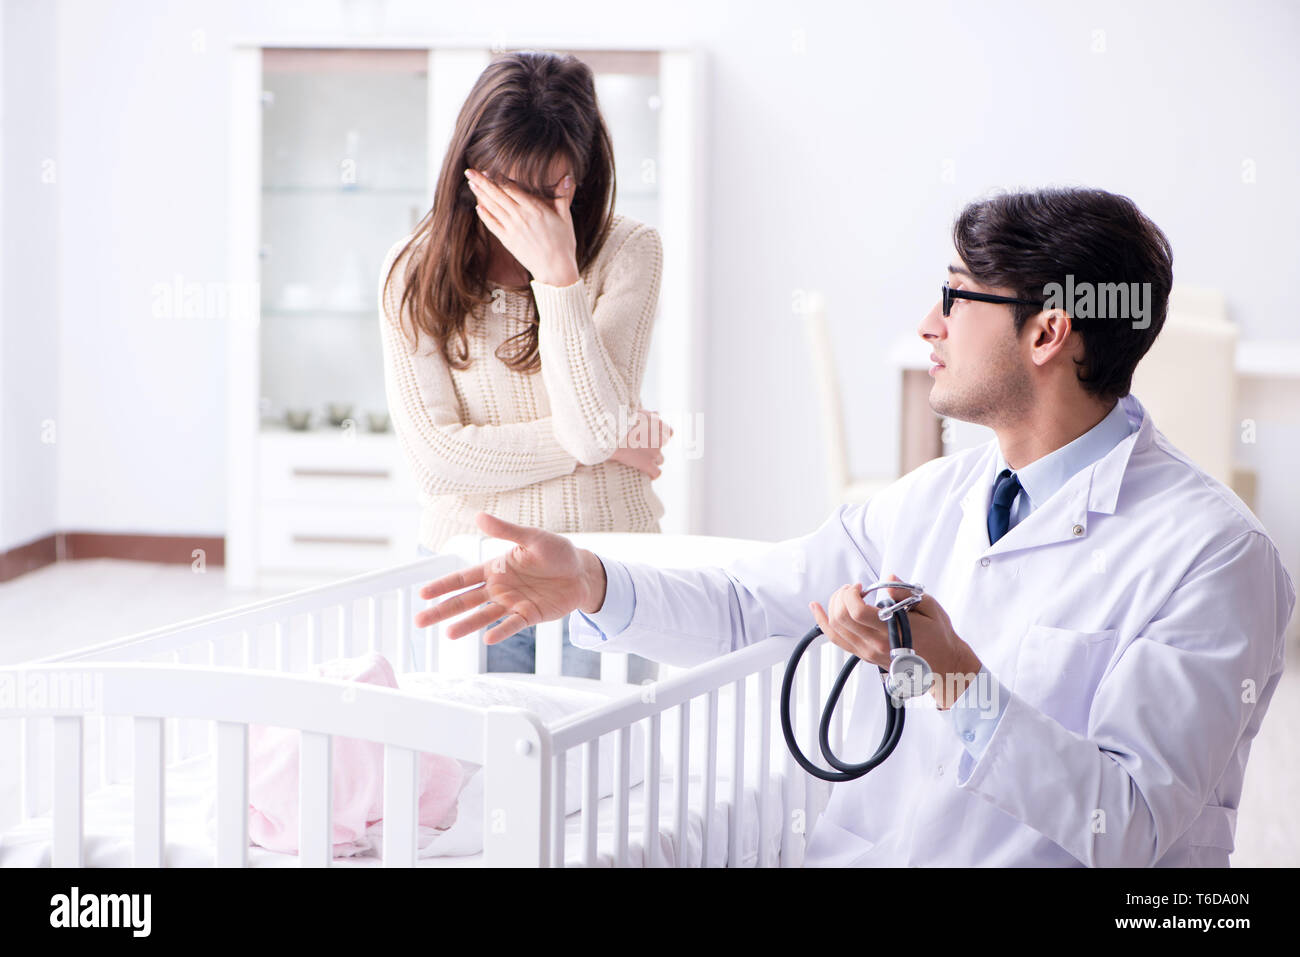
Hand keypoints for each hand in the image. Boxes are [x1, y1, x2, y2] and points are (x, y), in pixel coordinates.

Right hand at [414, 511, 606, 644]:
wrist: (582, 571)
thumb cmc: (556, 552)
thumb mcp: (531, 537)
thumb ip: (506, 530)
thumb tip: (478, 516)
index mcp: (495, 568)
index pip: (463, 578)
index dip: (443, 586)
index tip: (422, 594)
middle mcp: (499, 588)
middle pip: (465, 601)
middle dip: (442, 610)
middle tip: (419, 621)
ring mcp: (512, 603)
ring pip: (484, 616)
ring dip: (467, 624)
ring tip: (448, 634)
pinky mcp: (529, 615)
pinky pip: (512, 624)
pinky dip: (501, 631)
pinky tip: (487, 639)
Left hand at [465, 168, 579, 286]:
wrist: (555, 269)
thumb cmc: (563, 243)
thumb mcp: (566, 218)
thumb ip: (563, 197)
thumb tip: (567, 178)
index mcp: (535, 208)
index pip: (512, 188)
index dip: (498, 178)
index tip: (488, 169)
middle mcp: (521, 216)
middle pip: (498, 195)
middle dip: (483, 182)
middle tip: (470, 172)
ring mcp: (512, 229)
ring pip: (493, 207)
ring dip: (480, 195)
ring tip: (471, 184)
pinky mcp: (508, 241)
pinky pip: (493, 225)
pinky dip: (484, 215)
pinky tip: (478, 207)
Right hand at [609, 409, 672, 477]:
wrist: (611, 433)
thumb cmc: (619, 421)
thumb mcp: (636, 412)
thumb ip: (648, 414)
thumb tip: (657, 413)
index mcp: (657, 424)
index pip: (669, 432)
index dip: (660, 436)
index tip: (651, 437)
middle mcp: (659, 438)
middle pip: (661, 446)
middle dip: (654, 448)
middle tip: (639, 449)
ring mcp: (654, 452)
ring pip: (660, 460)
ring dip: (653, 461)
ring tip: (640, 462)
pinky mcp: (647, 464)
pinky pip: (656, 473)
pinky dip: (652, 475)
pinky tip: (647, 476)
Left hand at [809, 574, 982, 709]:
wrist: (944, 664)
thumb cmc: (939, 636)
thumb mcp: (929, 607)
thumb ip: (905, 592)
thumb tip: (889, 578)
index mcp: (891, 631)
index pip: (856, 612)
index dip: (851, 594)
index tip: (861, 586)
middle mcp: (875, 645)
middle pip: (841, 618)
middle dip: (841, 596)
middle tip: (854, 588)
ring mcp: (868, 653)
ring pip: (835, 629)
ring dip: (833, 606)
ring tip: (845, 595)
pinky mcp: (864, 656)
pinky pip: (837, 640)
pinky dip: (824, 623)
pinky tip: (817, 608)